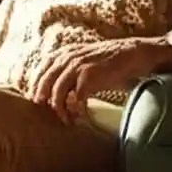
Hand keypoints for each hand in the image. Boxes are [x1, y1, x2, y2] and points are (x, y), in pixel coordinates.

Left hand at [29, 38, 171, 122]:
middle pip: (45, 82)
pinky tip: (81, 116)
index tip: (38, 101)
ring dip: (60, 108)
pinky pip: (76, 97)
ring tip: (66, 119)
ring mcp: (78, 65)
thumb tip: (57, 91)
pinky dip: (76, 109)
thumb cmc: (110, 62)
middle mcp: (68, 57)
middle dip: (44, 100)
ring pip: (58, 91)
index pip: (41, 70)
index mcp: (65, 52)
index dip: (36, 86)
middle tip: (49, 113)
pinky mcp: (90, 75)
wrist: (135, 54)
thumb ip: (70, 70)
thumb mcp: (85, 61)